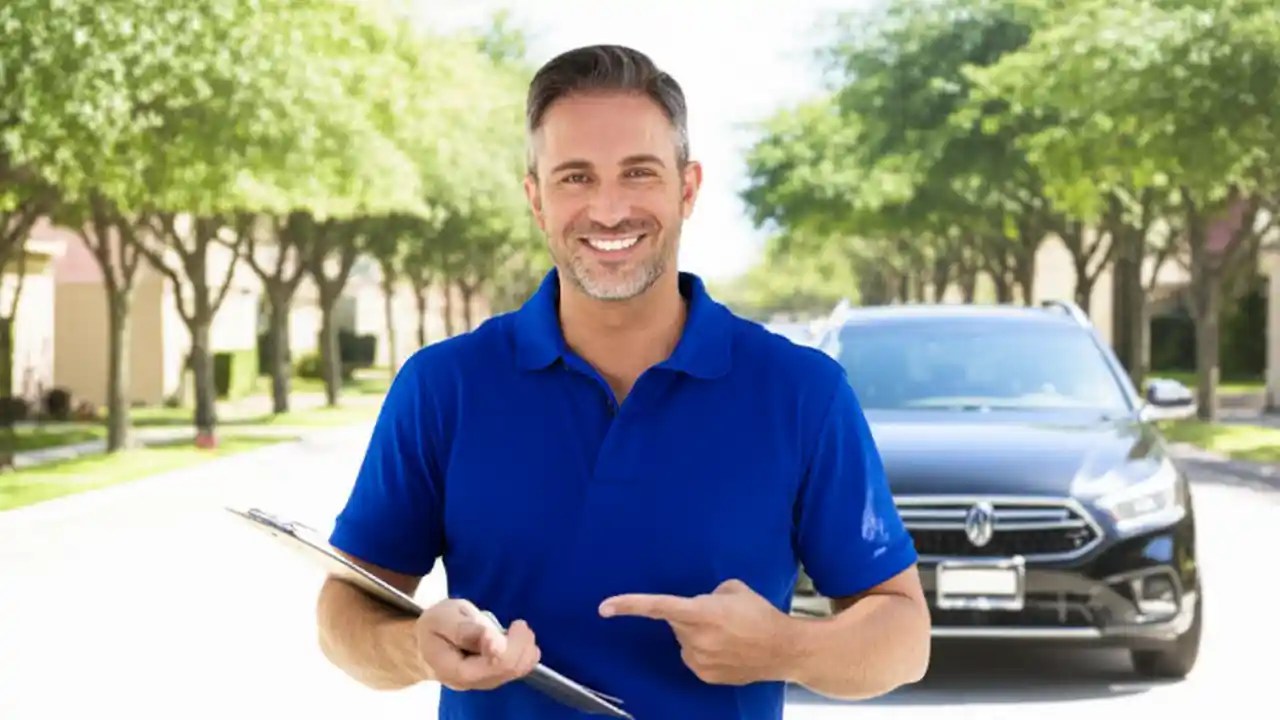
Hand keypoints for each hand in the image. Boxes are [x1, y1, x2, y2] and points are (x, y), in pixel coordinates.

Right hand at [414, 599, 540, 690]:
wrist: (427, 642)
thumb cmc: (435, 627)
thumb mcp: (441, 618)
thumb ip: (463, 628)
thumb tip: (490, 636)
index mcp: (453, 669)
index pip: (489, 666)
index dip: (508, 647)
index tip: (514, 624)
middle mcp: (471, 682)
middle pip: (508, 669)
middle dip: (521, 643)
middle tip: (519, 623)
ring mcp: (484, 681)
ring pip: (517, 670)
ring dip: (525, 647)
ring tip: (518, 628)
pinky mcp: (494, 677)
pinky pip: (519, 669)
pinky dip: (526, 653)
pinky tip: (519, 640)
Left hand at [599, 579, 793, 685]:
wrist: (783, 649)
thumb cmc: (761, 615)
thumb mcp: (734, 589)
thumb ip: (709, 592)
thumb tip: (700, 602)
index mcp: (701, 612)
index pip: (657, 606)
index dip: (628, 605)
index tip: (605, 608)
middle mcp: (695, 638)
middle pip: (676, 621)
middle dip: (690, 615)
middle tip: (720, 615)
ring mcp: (698, 659)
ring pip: (685, 640)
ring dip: (699, 633)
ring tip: (729, 633)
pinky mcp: (704, 674)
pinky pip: (694, 656)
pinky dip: (705, 650)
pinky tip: (728, 648)